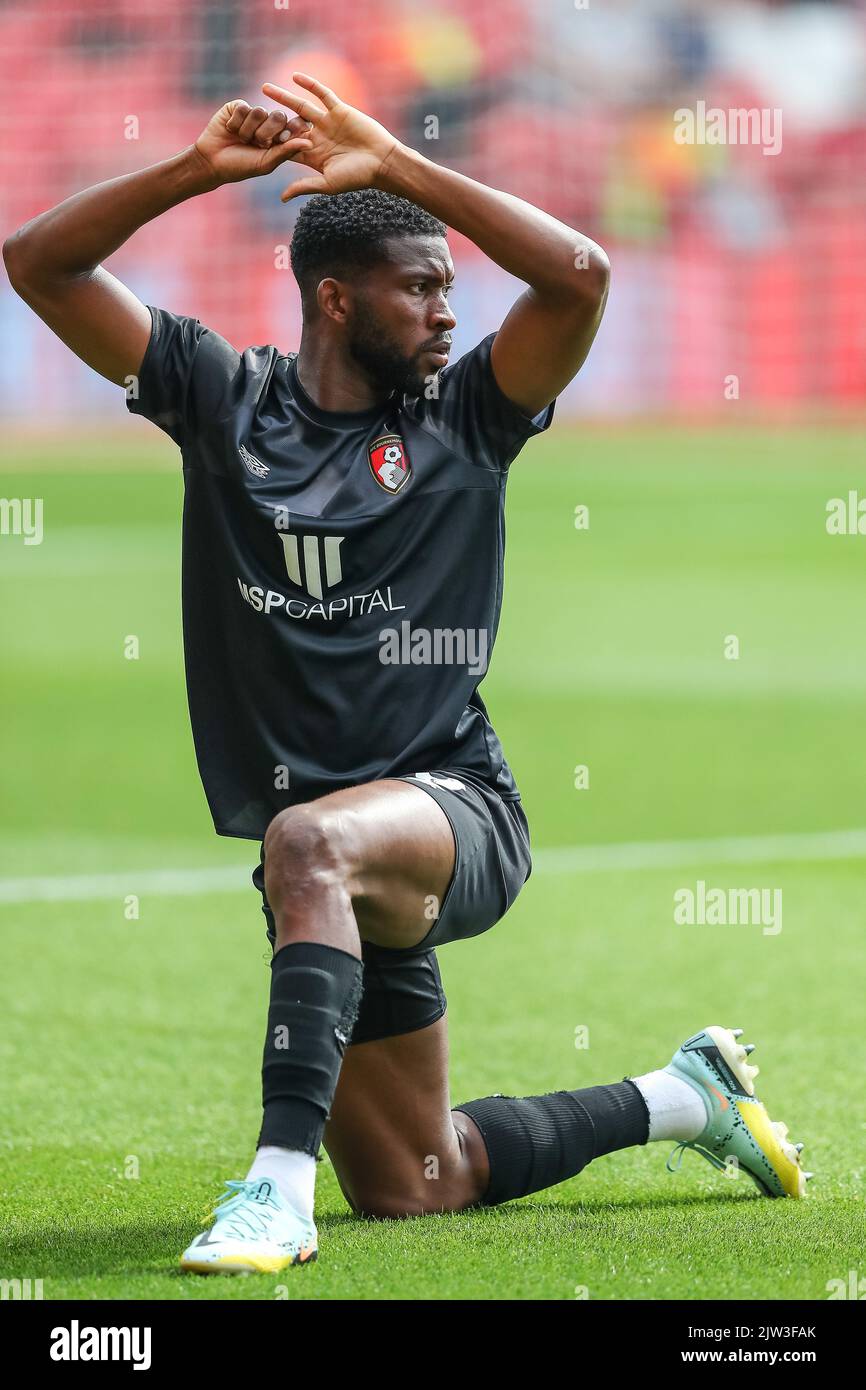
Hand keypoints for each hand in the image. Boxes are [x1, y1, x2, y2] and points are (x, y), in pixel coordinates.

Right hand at [192, 99, 314, 185]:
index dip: (292, 129)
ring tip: (241, 139)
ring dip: (249, 131)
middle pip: (279, 116)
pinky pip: (243, 108)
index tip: (284, 138)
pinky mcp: (237, 107)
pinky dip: (236, 123)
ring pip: (259, 112)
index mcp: (279, 138)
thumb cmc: (241, 166)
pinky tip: (230, 130)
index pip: (293, 126)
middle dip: (267, 133)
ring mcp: (253, 114)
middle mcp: (267, 124)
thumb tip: (310, 143)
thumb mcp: (266, 163)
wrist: (212, 162)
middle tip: (257, 143)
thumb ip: (287, 151)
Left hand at [260, 72, 400, 201]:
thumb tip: (281, 197)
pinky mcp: (339, 110)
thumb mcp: (328, 184)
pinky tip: (294, 76)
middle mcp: (318, 137)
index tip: (250, 138)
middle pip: (288, 125)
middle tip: (250, 111)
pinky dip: (309, 85)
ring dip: (283, 98)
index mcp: (313, 156)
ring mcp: (328, 123)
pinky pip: (322, 94)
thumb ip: (304, 186)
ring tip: (265, 89)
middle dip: (270, 119)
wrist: (382, 162)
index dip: (270, 142)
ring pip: (301, 107)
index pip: (286, 147)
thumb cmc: (357, 177)